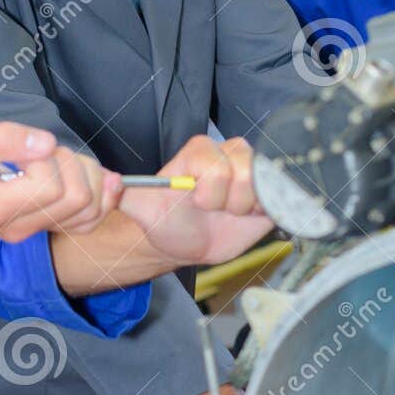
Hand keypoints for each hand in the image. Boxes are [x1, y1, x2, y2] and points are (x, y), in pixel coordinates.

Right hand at [0, 122, 121, 243]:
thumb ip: (6, 139)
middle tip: (45, 150)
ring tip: (58, 159)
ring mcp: (32, 231)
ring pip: (90, 211)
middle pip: (77, 200)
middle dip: (72, 165)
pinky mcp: (44, 227)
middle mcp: (18, 227)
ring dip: (87, 176)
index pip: (51, 188)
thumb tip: (45, 144)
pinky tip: (92, 175)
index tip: (27, 147)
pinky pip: (88, 220)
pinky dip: (100, 196)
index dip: (49, 159)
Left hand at [118, 135, 271, 265]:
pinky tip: (250, 214)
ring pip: (265, 183)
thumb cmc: (166, 221)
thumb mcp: (142, 208)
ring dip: (246, 207)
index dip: (209, 191)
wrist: (187, 243)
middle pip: (245, 172)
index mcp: (200, 151)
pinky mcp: (271, 188)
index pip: (218, 165)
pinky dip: (269, 209)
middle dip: (228, 202)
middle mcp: (229, 154)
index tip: (196, 202)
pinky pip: (283, 193)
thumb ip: (126, 195)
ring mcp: (252, 170)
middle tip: (212, 209)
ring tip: (229, 212)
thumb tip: (111, 183)